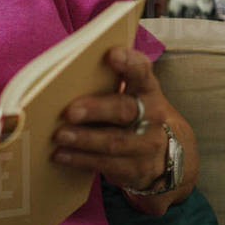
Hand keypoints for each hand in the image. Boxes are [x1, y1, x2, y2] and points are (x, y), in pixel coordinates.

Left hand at [51, 47, 193, 200]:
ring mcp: (148, 145)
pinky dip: (81, 159)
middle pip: (124, 110)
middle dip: (96, 110)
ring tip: (59, 136)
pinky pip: (107, 164)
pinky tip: (61, 155)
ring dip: (84, 139)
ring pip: (114, 142)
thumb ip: (107, 85)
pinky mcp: (138, 169)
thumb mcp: (130, 96)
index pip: (142, 72)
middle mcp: (152, 116)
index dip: (128, 62)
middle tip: (69, 111)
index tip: (111, 54)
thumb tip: (63, 81)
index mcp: (147, 90)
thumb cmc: (131, 114)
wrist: (165, 154)